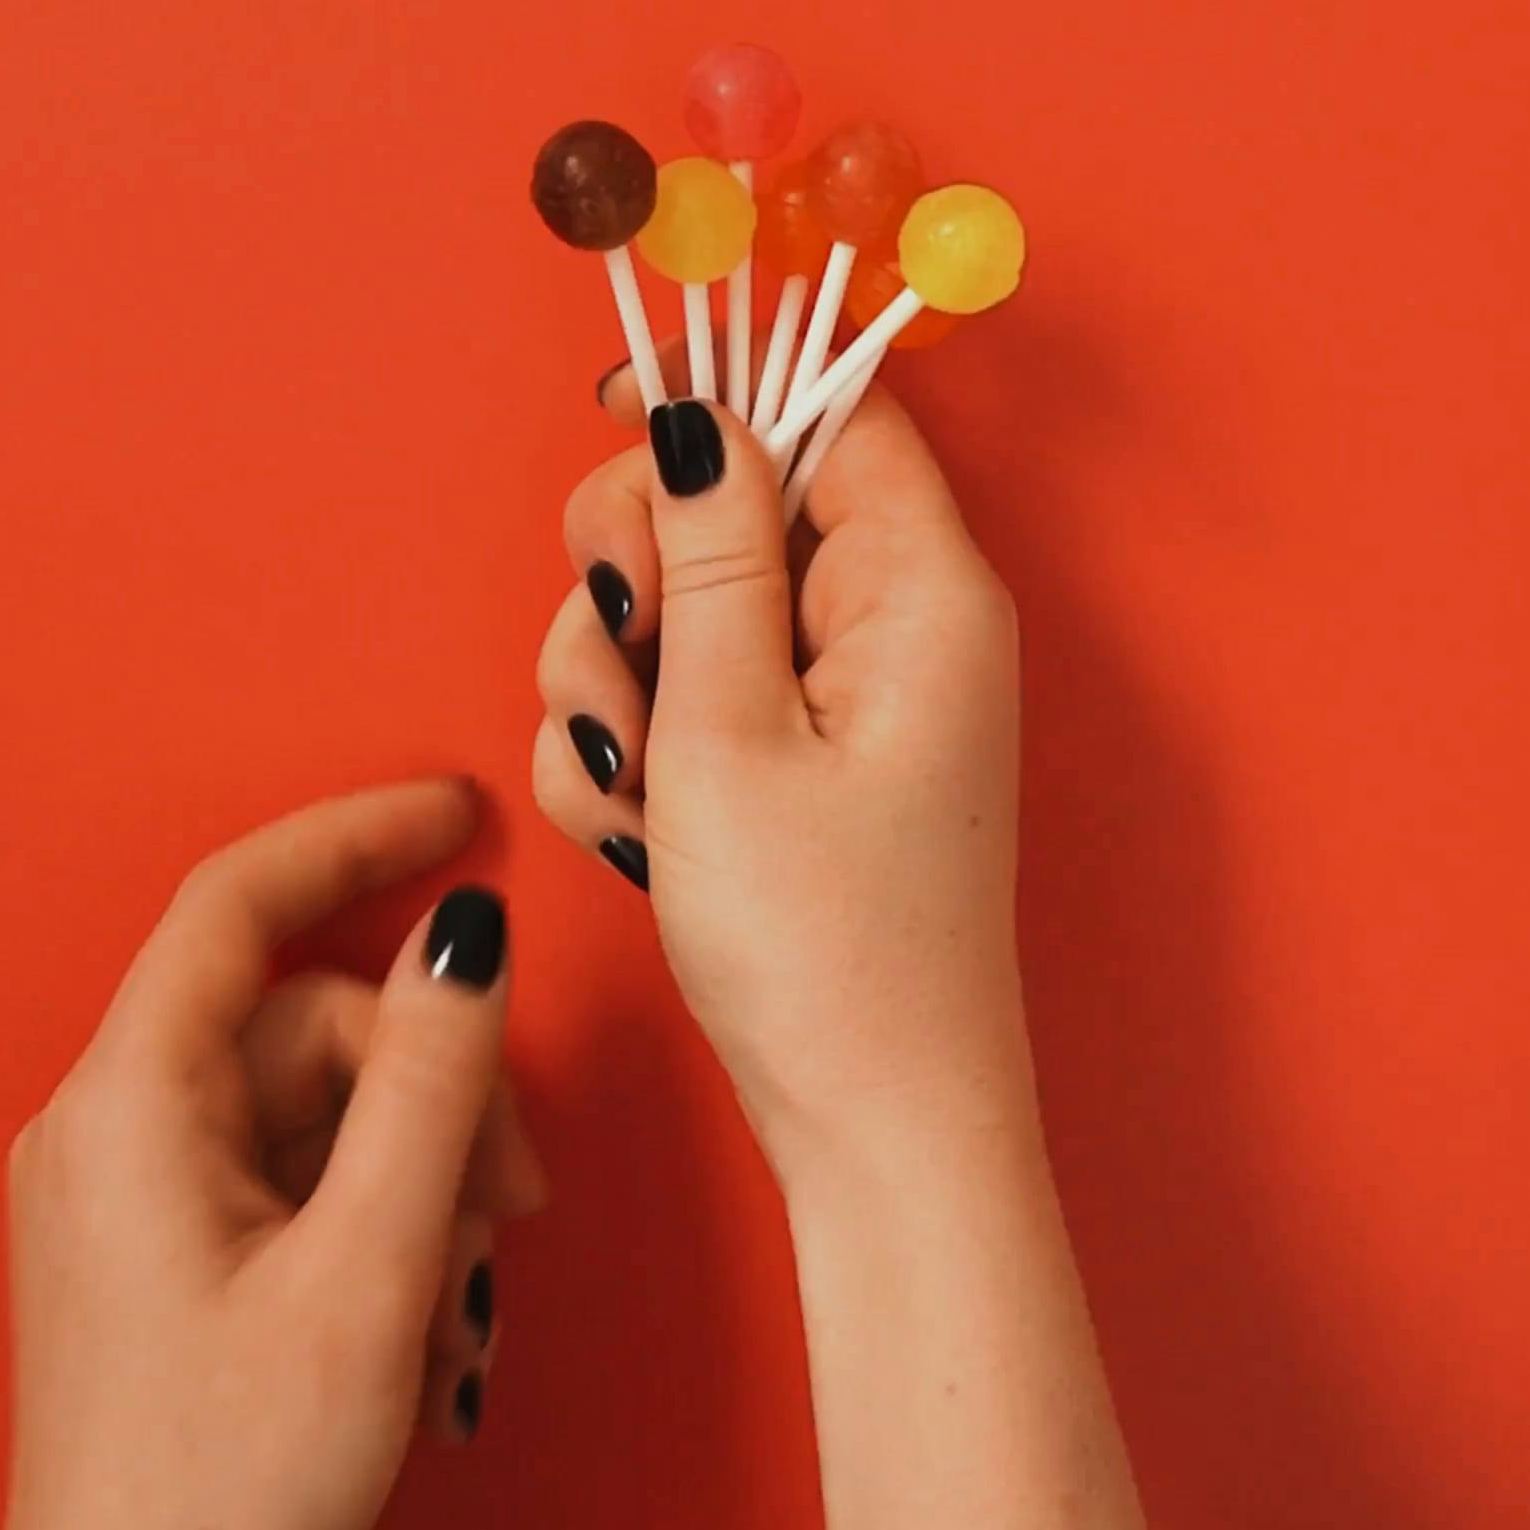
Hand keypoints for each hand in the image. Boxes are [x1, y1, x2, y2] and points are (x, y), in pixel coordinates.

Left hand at [0, 780, 540, 1529]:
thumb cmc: (226, 1500)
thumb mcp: (370, 1274)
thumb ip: (430, 1087)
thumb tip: (463, 937)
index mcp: (129, 1103)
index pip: (241, 899)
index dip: (358, 833)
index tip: (462, 809)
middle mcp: (103, 1129)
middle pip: (303, 1026)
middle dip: (429, 1092)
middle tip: (514, 1210)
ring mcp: (117, 1202)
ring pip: (305, 1115)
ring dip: (410, 1187)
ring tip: (457, 1317)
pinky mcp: (143, 1267)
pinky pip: (278, 1189)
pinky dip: (363, 1238)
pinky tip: (415, 1343)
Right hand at [532, 370, 1031, 1195]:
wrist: (873, 1142)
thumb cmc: (828, 953)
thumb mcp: (730, 731)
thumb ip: (707, 552)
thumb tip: (695, 407)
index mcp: (916, 588)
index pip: (830, 403)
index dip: (718, 388)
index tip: (613, 412)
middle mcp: (890, 623)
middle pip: (727, 498)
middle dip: (633, 576)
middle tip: (620, 671)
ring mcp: (839, 697)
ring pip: (679, 604)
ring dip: (615, 687)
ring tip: (636, 795)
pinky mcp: (794, 763)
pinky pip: (681, 698)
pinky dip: (636, 756)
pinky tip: (641, 839)